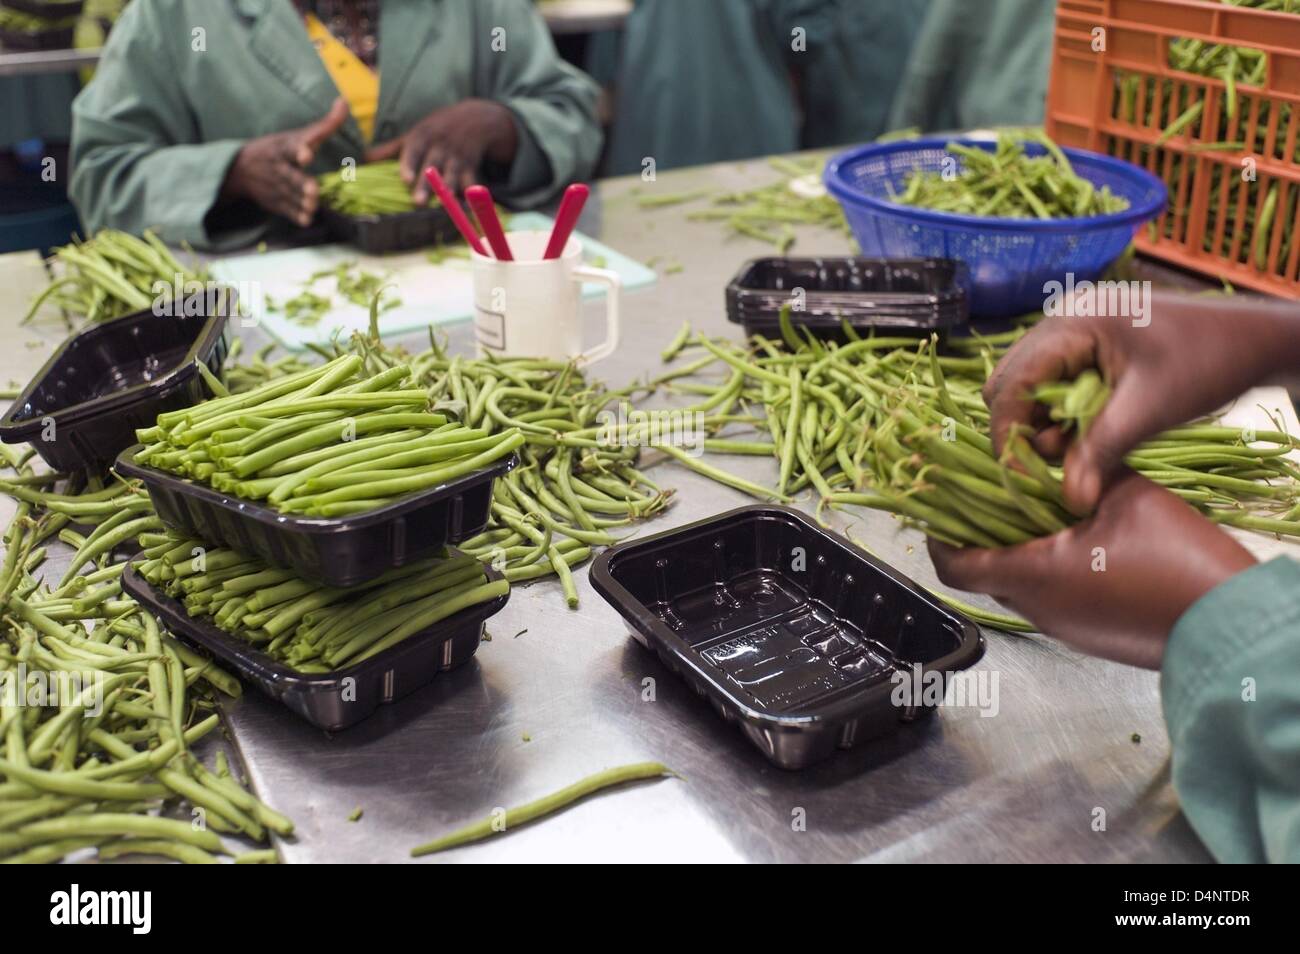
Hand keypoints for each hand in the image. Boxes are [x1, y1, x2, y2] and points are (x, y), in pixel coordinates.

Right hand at [222, 98, 349, 226]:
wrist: (241, 168)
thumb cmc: (281, 149)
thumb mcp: (298, 134)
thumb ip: (326, 124)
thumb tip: (344, 102)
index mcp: (285, 148)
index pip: (291, 147)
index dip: (299, 150)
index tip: (306, 154)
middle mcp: (279, 167)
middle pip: (290, 176)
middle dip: (300, 183)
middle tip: (313, 190)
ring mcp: (275, 186)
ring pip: (289, 195)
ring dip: (300, 202)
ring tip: (312, 206)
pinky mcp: (274, 202)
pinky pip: (285, 210)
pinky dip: (294, 215)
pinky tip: (306, 220)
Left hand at [366, 99, 517, 201]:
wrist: (474, 118)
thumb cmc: (436, 130)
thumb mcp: (415, 133)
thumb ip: (391, 149)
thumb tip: (364, 158)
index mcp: (423, 136)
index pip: (414, 150)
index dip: (409, 164)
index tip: (405, 179)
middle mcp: (440, 146)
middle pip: (432, 167)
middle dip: (426, 185)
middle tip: (418, 203)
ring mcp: (457, 157)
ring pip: (452, 176)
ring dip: (448, 191)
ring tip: (445, 206)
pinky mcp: (471, 166)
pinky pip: (472, 182)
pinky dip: (471, 194)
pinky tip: (469, 207)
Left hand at [929, 472, 1255, 668]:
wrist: (1228, 625)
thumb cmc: (1176, 560)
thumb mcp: (1128, 494)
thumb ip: (1079, 466)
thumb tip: (1045, 444)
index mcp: (1034, 574)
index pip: (955, 565)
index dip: (939, 537)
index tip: (939, 509)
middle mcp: (1038, 608)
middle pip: (984, 572)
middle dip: (981, 534)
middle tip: (992, 497)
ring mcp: (1062, 627)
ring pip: (1018, 585)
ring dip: (1017, 550)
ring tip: (1037, 510)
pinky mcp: (1087, 634)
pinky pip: (1050, 598)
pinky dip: (1047, 568)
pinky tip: (1077, 540)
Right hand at [985, 292, 1299, 513]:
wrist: (1252, 338)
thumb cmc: (1206, 363)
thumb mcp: (1149, 411)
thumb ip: (1101, 452)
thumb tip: (1071, 502)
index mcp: (1071, 322)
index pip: (1011, 383)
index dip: (1007, 433)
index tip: (1021, 477)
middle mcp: (1060, 318)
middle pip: (1007, 383)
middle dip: (1022, 428)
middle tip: (1054, 462)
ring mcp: (1070, 327)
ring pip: (1026, 386)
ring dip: (1042, 423)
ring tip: (1081, 445)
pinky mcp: (1083, 342)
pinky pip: (1050, 382)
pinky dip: (1060, 413)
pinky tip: (1091, 427)